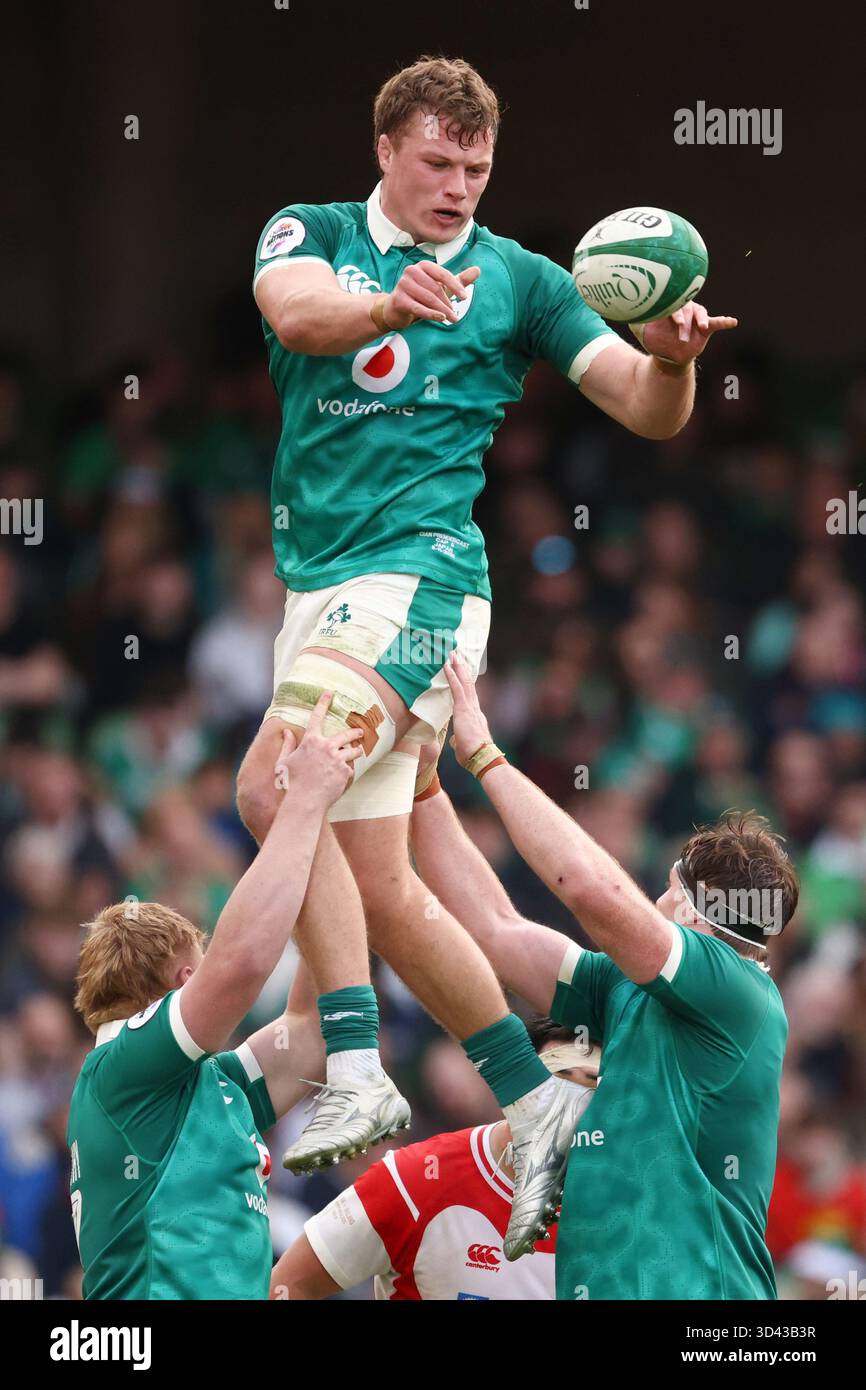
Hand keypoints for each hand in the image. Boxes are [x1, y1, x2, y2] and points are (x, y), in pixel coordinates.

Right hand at [275, 693, 363, 806]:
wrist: (304, 802)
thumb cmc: (290, 783)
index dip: (323, 703)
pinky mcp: (345, 772)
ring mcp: (338, 759)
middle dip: (354, 732)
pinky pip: (349, 769)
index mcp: (311, 741)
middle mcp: (327, 747)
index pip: (317, 717)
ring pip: (353, 751)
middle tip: (360, 731)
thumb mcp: (284, 762)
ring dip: (356, 750)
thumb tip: (287, 732)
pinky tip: (342, 777)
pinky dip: (346, 771)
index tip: (329, 693)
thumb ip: (288, 745)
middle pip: (345, 734)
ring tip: (359, 751)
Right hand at [385, 264, 479, 328]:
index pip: (443, 274)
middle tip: (456, 316)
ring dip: (442, 310)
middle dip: (448, 303)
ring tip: (451, 319)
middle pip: (435, 288)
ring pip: (428, 298)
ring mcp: (403, 284)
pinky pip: (418, 308)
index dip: (455, 286)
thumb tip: (478, 270)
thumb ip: (458, 280)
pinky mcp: (398, 299)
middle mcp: (412, 271)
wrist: (397, 309)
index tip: (465, 297)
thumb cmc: (421, 296)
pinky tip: (441, 318)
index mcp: (424, 265)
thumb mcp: (441, 287)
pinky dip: (431, 314)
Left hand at [443, 652, 491, 766]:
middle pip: (468, 684)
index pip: (469, 696)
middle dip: (463, 669)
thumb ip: (459, 740)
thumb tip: (455, 740)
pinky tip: (447, 665)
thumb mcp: (462, 745)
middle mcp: (475, 709)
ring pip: (464, 682)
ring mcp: (470, 707)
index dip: (466, 684)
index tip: (463, 673)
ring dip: (458, 667)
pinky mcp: (464, 709)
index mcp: (475, 717)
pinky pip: (457, 688)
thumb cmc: (473, 756)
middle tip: (458, 655)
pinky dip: (452, 676)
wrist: (482, 757)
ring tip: (453, 654)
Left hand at [640, 301, 736, 363]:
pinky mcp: (706, 328)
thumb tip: (622, 310)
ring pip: (701, 314)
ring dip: (701, 321)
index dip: (673, 310)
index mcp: (670, 307)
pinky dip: (725, 321)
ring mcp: (696, 318)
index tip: (673, 319)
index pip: (673, 303)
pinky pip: (716, 322)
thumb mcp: (643, 330)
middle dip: (685, 319)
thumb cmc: (655, 338)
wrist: (666, 354)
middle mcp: (685, 309)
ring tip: (702, 326)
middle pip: (687, 308)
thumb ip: (635, 320)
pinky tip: (733, 322)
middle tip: (681, 328)